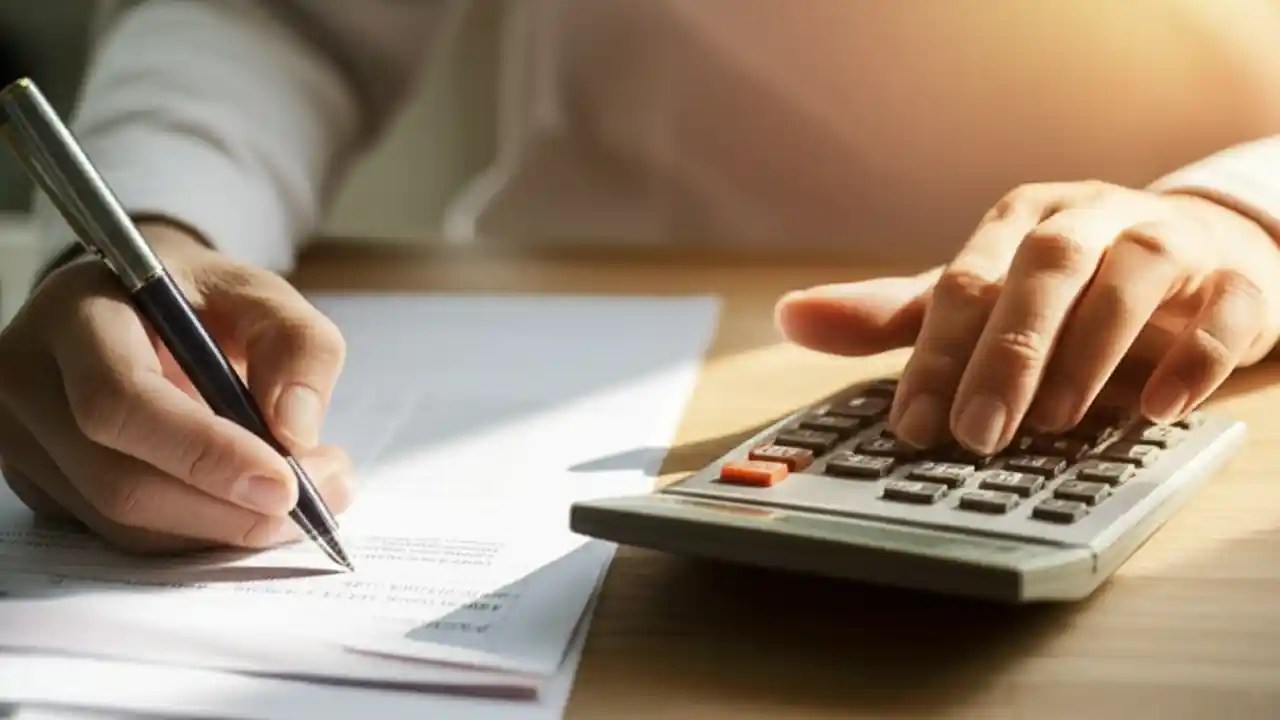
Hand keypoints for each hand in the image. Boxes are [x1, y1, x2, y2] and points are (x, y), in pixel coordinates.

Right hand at [0, 222, 352, 552]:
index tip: (286, 484)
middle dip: (230, 507)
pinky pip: (123, 535)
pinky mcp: (43, 487)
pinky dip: (200, 533)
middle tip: (318, 501)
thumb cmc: (200, 300)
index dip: (205, 453)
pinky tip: (252, 509)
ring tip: (303, 502)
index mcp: (75, 315)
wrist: (138, 308)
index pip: (121, 400)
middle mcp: (29, 381)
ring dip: (225, 528)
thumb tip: (297, 430)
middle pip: (120, 480)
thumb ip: (298, 346)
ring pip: (124, 522)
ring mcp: (25, 442)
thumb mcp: (261, 295)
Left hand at [776, 181, 1279, 453]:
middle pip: (1043, 272)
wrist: (1194, 254)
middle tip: (976, 434)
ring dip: (1090, 351)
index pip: (966, 283)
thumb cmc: (1064, 287)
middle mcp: (1087, 220)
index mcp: (1017, 223)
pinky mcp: (1234, 279)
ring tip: (1055, 423)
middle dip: (1005, 354)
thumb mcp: (979, 296)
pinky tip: (1161, 408)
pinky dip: (1196, 355)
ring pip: (1131, 277)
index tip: (911, 426)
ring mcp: (1165, 242)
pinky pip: (1225, 307)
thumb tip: (791, 316)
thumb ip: (899, 316)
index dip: (937, 356)